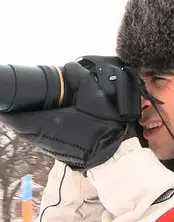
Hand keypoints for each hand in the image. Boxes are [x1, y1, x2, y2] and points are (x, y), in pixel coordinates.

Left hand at [0, 62, 134, 171]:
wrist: (114, 153)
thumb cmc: (104, 126)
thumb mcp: (94, 96)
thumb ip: (79, 77)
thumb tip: (68, 67)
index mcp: (49, 124)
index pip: (17, 119)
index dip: (8, 110)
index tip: (6, 101)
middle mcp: (45, 139)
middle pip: (20, 127)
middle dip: (17, 114)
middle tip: (19, 101)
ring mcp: (51, 148)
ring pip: (30, 135)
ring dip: (27, 122)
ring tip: (31, 109)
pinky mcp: (58, 153)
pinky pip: (40, 140)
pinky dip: (38, 130)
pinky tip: (49, 121)